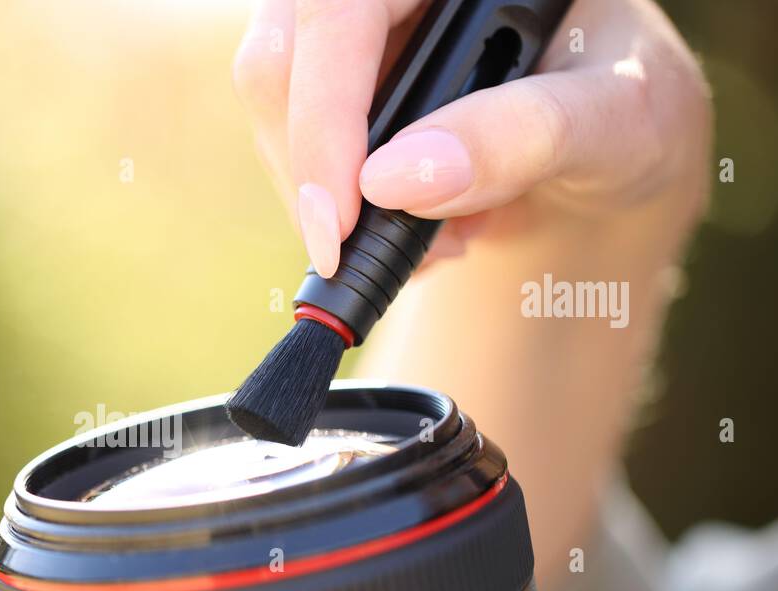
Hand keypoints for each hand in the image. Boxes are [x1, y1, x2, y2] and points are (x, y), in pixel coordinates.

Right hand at [232, 0, 710, 277]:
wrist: (611, 153)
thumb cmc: (631, 116)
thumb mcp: (613, 123)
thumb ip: (521, 140)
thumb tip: (392, 182)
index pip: (343, 11)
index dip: (325, 114)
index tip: (340, 221)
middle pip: (285, 55)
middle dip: (322, 171)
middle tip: (379, 251)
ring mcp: (357, 25)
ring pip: (275, 102)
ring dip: (334, 197)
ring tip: (437, 237)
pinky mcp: (334, 75)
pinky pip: (288, 139)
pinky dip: (339, 204)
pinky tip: (416, 222)